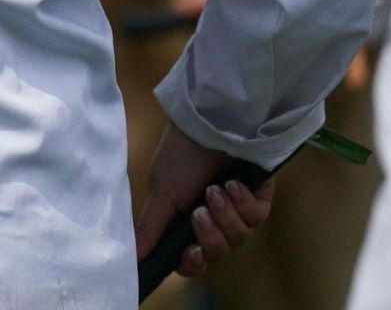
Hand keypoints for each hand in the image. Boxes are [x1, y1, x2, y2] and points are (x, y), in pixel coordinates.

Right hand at [134, 123, 276, 279]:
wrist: (207, 127)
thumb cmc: (180, 158)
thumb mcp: (161, 193)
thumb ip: (151, 228)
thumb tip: (131, 259)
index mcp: (185, 224)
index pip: (192, 260)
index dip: (192, 263)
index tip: (190, 252)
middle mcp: (213, 222)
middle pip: (217, 252)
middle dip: (209, 235)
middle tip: (198, 212)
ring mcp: (237, 213)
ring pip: (237, 237)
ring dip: (224, 214)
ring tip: (214, 189)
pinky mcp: (259, 202)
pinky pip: (255, 218)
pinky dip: (242, 203)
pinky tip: (232, 183)